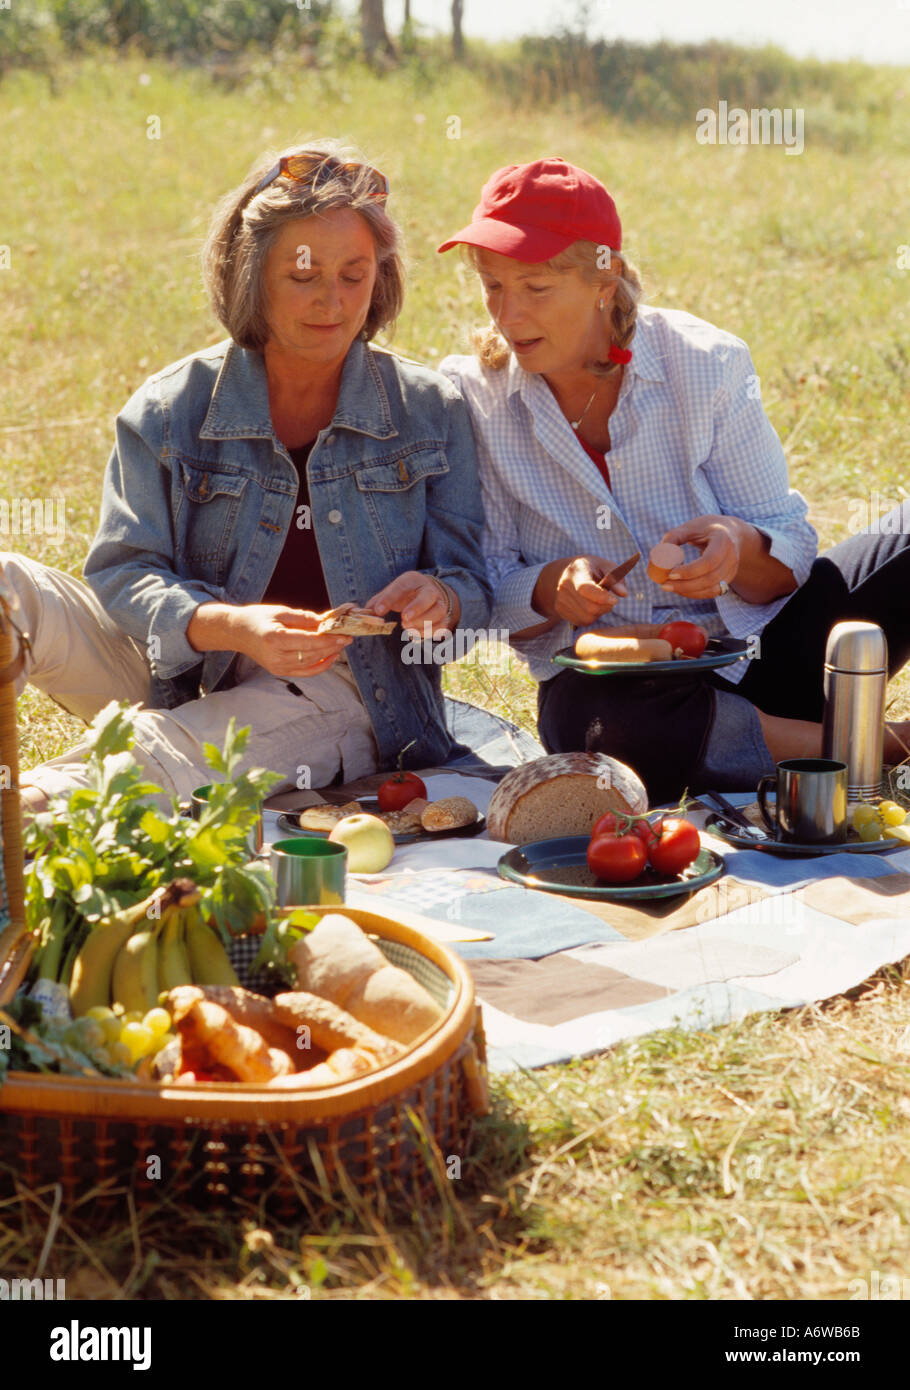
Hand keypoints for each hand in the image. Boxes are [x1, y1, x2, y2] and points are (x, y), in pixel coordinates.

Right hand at [233, 604, 351, 678]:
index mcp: (275, 639)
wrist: (238, 632)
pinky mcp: (280, 671)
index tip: (344, 635)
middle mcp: (276, 657)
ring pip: (311, 664)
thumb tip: (326, 622)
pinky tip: (331, 655)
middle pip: (312, 654)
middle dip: (333, 647)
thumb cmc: (258, 618)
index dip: (329, 640)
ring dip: (329, 655)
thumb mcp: (281, 611)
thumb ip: (305, 618)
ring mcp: (278, 667)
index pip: (308, 642)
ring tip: (341, 644)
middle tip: (348, 638)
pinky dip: (320, 665)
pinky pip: (306, 671)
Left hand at [364, 570, 459, 636]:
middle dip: (417, 608)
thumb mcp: (391, 593)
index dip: (389, 599)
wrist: (429, 595)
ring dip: (422, 622)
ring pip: (438, 612)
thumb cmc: (406, 595)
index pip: (401, 586)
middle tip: (403, 619)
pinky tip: (415, 635)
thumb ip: (378, 602)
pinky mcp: (444, 618)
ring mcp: (439, 604)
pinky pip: (441, 626)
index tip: (379, 611)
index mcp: (413, 580)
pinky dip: (428, 632)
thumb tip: (365, 613)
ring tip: (407, 628)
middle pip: (429, 596)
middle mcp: (429, 590)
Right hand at [553, 556, 628, 626]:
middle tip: (610, 599)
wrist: (564, 573)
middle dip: (606, 606)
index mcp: (576, 572)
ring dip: (599, 612)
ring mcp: (560, 600)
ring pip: (587, 617)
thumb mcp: (604, 566)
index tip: (615, 600)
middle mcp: (564, 587)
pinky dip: (591, 617)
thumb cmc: (590, 569)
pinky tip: (590, 606)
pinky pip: (582, 622)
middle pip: (590, 607)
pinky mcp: (561, 611)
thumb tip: (623, 593)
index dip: (602, 597)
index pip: (586, 588)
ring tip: (599, 601)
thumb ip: (616, 578)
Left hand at [656, 516, 742, 598]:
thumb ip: (674, 537)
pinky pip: (713, 592)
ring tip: (669, 587)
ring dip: (689, 592)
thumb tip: (659, 554)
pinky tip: (681, 590)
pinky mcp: (728, 579)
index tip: (670, 573)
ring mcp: (732, 570)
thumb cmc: (707, 528)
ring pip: (712, 589)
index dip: (689, 571)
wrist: (730, 532)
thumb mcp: (691, 527)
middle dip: (685, 585)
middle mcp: (731, 557)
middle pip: (710, 578)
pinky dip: (696, 594)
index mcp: (723, 540)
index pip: (708, 561)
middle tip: (664, 585)